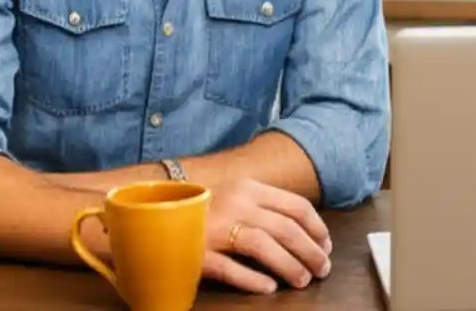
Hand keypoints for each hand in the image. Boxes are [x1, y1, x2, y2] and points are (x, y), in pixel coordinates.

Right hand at [202, 178, 332, 293]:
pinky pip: (230, 268)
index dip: (317, 228)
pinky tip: (269, 287)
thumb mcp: (235, 195)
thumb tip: (303, 228)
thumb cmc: (201, 208)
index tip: (326, 245)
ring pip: (264, 246)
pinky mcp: (197, 253)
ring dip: (290, 266)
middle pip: (286, 228)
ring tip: (302, 281)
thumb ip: (264, 206)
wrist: (149, 213)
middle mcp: (235, 204)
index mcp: (249, 188)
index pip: (296, 206)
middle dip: (310, 251)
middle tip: (322, 269)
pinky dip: (253, 279)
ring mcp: (214, 228)